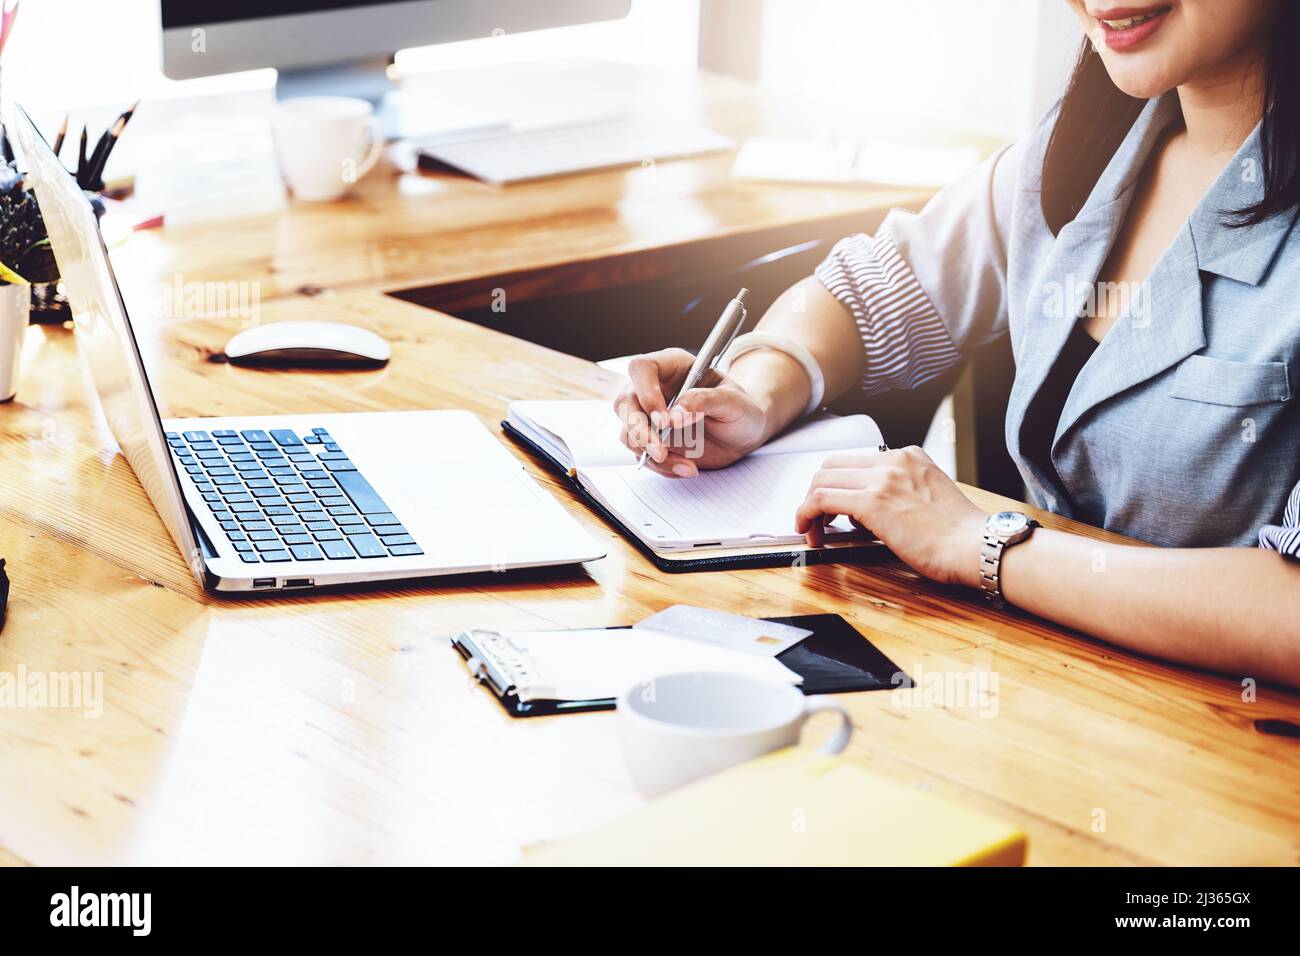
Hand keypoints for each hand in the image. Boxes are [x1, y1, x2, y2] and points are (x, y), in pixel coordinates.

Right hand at [613, 348, 769, 477]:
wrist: (743, 435)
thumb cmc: (740, 409)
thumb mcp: (733, 401)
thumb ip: (705, 401)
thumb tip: (676, 413)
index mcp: (673, 366)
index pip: (642, 369)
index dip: (646, 393)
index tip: (664, 420)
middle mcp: (655, 388)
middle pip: (625, 403)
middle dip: (639, 430)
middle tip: (661, 450)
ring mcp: (649, 415)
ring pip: (627, 431)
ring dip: (649, 453)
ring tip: (685, 465)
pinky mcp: (652, 439)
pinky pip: (641, 453)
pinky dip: (660, 466)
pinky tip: (685, 467)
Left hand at [795, 446, 987, 586]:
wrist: (974, 547)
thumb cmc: (958, 535)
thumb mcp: (929, 496)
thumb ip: (900, 492)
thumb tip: (865, 511)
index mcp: (909, 456)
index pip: (855, 460)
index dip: (836, 484)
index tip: (832, 507)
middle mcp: (894, 460)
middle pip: (832, 466)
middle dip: (816, 492)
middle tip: (817, 520)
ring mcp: (882, 478)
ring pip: (821, 480)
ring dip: (808, 507)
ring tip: (812, 531)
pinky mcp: (872, 502)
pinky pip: (820, 500)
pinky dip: (806, 514)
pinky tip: (809, 531)